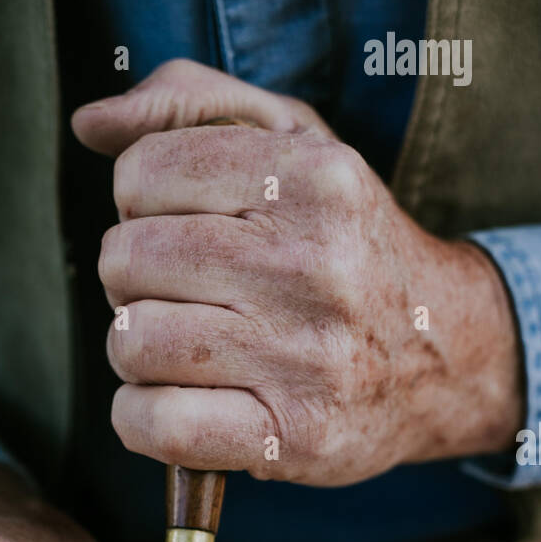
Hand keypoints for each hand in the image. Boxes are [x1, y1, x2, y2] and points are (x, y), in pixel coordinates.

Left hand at [73, 59, 522, 484]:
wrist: (449, 354)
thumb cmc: (346, 246)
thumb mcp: (295, 142)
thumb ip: (194, 104)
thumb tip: (91, 122)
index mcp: (313, 178)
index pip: (142, 172)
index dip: (141, 205)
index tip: (183, 228)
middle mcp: (311, 264)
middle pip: (125, 260)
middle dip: (133, 281)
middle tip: (182, 296)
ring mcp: (305, 357)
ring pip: (132, 342)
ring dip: (138, 351)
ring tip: (186, 350)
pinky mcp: (292, 437)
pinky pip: (155, 423)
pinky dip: (140, 418)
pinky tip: (176, 403)